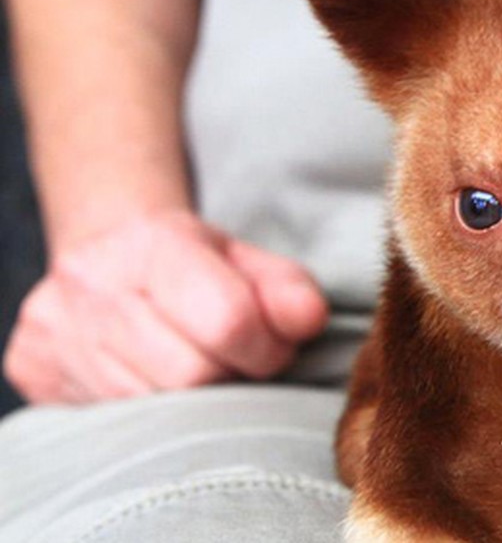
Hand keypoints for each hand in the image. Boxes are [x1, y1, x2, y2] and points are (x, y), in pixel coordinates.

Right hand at [4, 210, 328, 402]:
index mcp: (153, 243)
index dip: (265, 348)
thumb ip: (288, 290)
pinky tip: (153, 381)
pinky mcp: (30, 367)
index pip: (228, 319)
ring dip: (193, 402)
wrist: (105, 256)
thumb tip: (310, 321)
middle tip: (235, 363)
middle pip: (190, 374)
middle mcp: (92, 282)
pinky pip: (109, 421)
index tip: (271, 349)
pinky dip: (148, 412)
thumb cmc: (193, 267)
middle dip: (229, 377)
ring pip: (151, 408)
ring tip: (199, 370)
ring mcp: (53, 328)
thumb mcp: (248, 263)